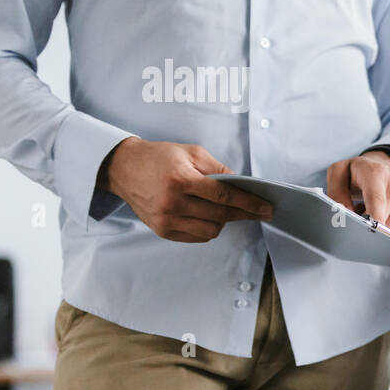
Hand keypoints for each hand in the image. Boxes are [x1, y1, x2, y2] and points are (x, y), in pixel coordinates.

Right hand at [98, 139, 271, 242]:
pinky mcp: (162, 231)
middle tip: (259, 211)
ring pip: (211, 230)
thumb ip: (218, 168)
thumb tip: (242, 185)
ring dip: (224, 222)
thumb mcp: (191, 153)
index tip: (266, 208)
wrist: (124, 168)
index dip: (249, 203)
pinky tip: (209, 217)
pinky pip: (197, 237)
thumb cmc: (159, 157)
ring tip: (226, 210)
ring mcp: (166, 220)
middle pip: (220, 215)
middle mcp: (172, 202)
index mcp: (181, 179)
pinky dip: (208, 229)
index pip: (224, 195)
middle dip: (244, 213)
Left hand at [326, 150, 389, 232]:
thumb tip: (345, 215)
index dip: (374, 217)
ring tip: (372, 212)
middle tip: (358, 214)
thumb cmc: (360, 173)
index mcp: (375, 174)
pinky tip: (385, 216)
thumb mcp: (340, 172)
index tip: (372, 230)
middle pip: (381, 221)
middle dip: (367, 227)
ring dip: (378, 229)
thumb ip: (335, 192)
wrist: (388, 167)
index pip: (376, 199)